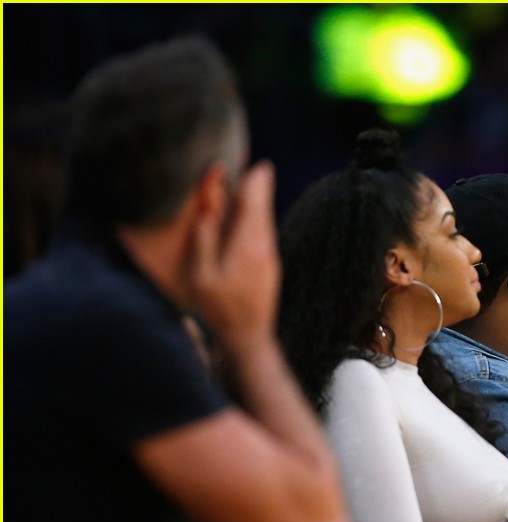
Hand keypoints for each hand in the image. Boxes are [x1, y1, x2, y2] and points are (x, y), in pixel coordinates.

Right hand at [188, 161, 281, 351]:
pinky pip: (265, 235)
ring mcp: (269, 258)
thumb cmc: (220, 309)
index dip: (254, 184)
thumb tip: (207, 212)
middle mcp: (263, 248)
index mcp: (247, 246)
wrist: (249, 337)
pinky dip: (259, 220)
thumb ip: (205, 242)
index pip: (253, 206)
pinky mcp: (269, 267)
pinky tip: (253, 217)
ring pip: (266, 223)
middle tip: (259, 167)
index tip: (258, 164)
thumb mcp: (203, 276)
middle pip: (263, 210)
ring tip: (255, 183)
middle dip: (259, 188)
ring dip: (260, 203)